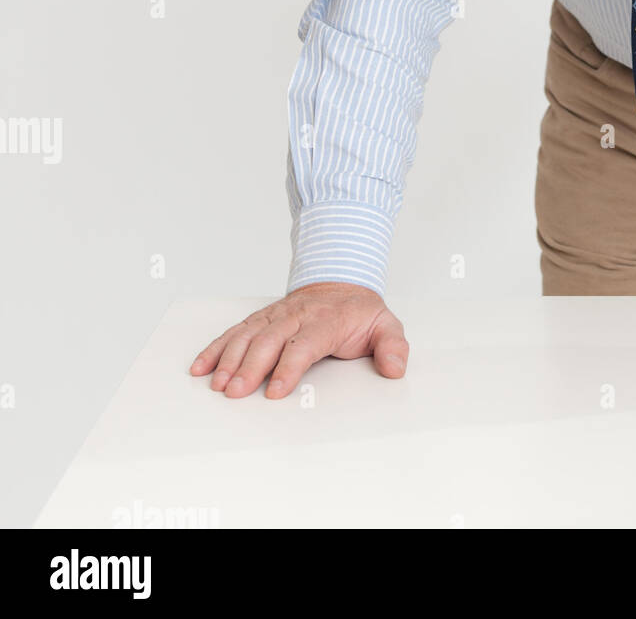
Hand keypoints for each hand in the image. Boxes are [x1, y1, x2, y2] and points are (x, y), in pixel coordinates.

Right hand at [189, 281, 408, 399]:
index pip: (305, 344)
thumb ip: (393, 347)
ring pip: (248, 335)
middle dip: (250, 367)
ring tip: (217, 384)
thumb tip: (395, 368)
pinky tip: (201, 366)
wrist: (342, 282)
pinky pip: (235, 331)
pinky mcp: (262, 319)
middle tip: (234, 392)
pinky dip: (216, 347)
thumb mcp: (386, 325)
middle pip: (269, 340)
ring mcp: (276, 316)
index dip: (289, 367)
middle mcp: (297, 316)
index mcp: (327, 320)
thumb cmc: (360, 312)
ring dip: (229, 359)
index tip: (275, 391)